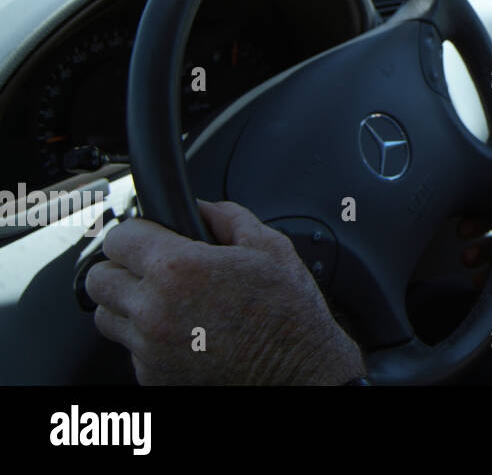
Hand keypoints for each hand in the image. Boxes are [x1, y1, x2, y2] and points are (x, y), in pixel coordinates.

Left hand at [86, 199, 365, 384]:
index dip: (137, 231)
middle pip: (100, 279)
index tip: (151, 234)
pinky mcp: (153, 375)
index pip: (119, 238)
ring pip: (106, 316)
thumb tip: (202, 207)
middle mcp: (154, 310)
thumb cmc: (289, 312)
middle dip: (123, 266)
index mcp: (179, 269)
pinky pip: (129, 348)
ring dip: (127, 303)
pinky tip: (181, 329)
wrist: (298, 371)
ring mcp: (150, 348)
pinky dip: (146, 337)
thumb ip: (227, 217)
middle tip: (154, 266)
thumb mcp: (269, 247)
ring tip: (164, 299)